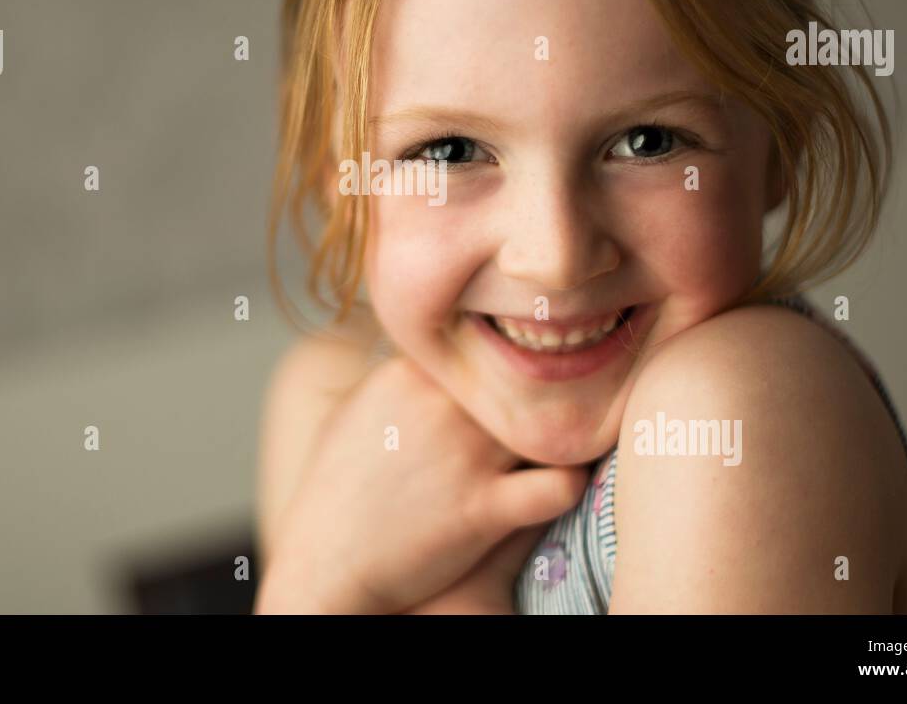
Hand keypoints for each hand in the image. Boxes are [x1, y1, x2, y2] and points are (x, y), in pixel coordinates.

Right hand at [256, 356, 586, 613]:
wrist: (325, 564)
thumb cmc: (334, 490)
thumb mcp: (354, 412)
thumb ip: (398, 377)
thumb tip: (431, 356)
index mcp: (408, 371)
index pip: (484, 343)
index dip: (508, 358)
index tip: (527, 365)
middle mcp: (440, 403)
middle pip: (522, 374)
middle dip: (547, 384)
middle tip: (574, 393)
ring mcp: (465, 453)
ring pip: (547, 420)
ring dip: (566, 428)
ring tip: (580, 434)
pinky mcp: (484, 507)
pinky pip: (559, 484)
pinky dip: (572, 482)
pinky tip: (568, 484)